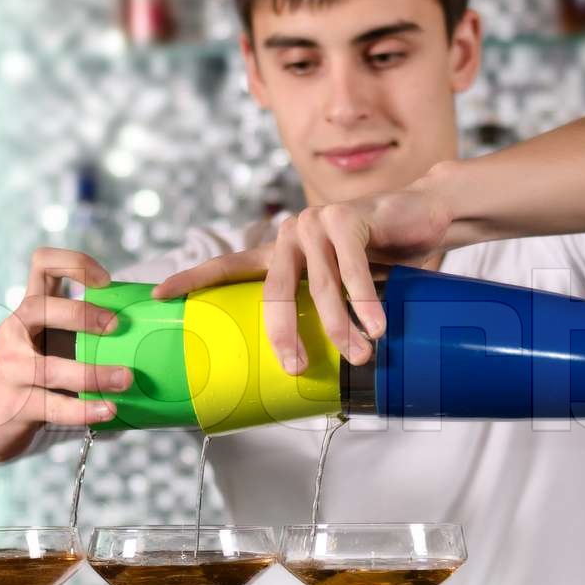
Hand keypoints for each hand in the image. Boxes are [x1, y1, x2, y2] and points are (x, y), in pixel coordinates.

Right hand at [0, 248, 135, 462]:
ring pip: (50, 366)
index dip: (74, 262)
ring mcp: (11, 368)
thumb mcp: (52, 341)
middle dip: (81, 314)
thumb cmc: (35, 374)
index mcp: (30, 309)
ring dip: (93, 372)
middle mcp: (15, 331)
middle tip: (118, 326)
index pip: (42, 263)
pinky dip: (84, 409)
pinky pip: (53, 406)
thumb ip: (84, 327)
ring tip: (126, 379)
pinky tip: (108, 410)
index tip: (106, 281)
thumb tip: (150, 320)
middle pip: (40, 307)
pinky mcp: (15, 404)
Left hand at [152, 187, 450, 373]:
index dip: (192, 281)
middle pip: (273, 291)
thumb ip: (329, 312)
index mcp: (280, 252)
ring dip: (340, 326)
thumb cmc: (384, 257)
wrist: (429, 213)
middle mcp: (290, 234)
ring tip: (361, 356)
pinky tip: (377, 325)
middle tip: (297, 369)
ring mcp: (317, 222)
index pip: (228, 267)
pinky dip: (365, 301)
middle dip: (283, 334)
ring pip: (319, 286)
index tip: (155, 296)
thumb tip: (320, 370)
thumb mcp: (348, 287)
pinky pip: (352, 267)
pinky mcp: (348, 217)